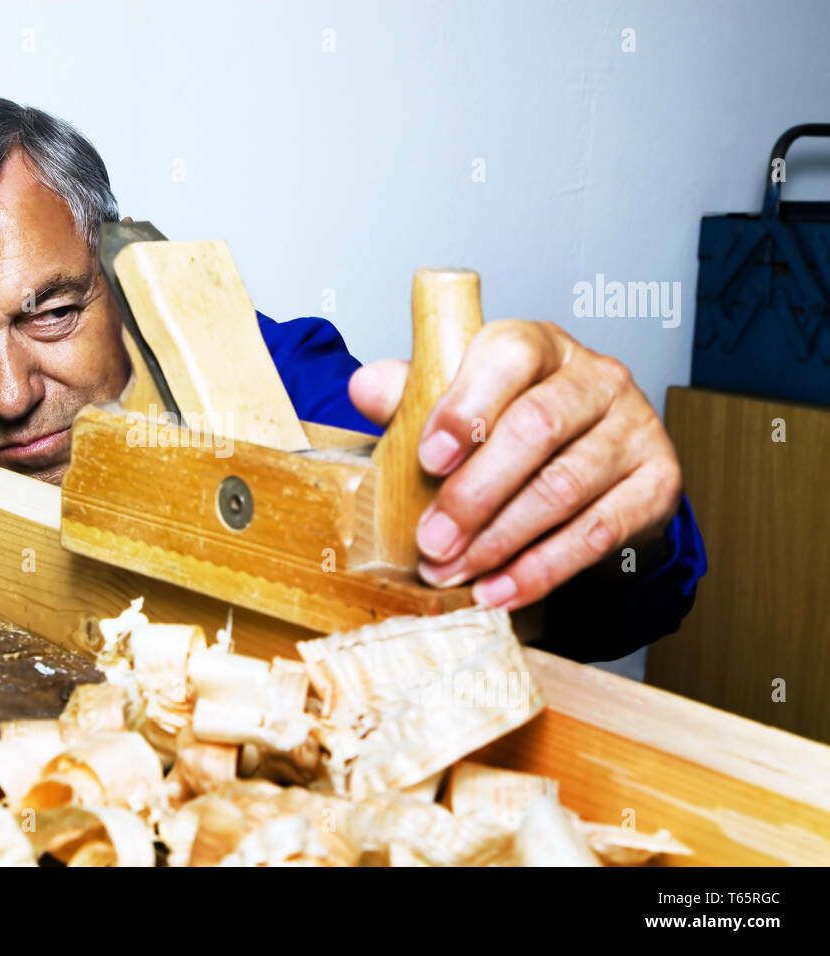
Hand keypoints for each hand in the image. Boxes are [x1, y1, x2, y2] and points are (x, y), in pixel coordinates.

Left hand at [349, 320, 682, 609]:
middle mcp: (596, 378)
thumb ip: (414, 395)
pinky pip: (596, 533)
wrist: (597, 466)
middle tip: (431, 542)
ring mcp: (634, 429)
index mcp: (540, 346)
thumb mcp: (463, 403)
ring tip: (455, 572)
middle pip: (535, 429)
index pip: (507, 357)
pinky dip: (541, 569)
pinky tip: (500, 589)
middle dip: (474, 494)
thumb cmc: (514, 426)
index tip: (428, 459)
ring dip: (500, 540)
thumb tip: (364, 387)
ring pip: (563, 487)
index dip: (465, 408)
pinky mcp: (656, 484)